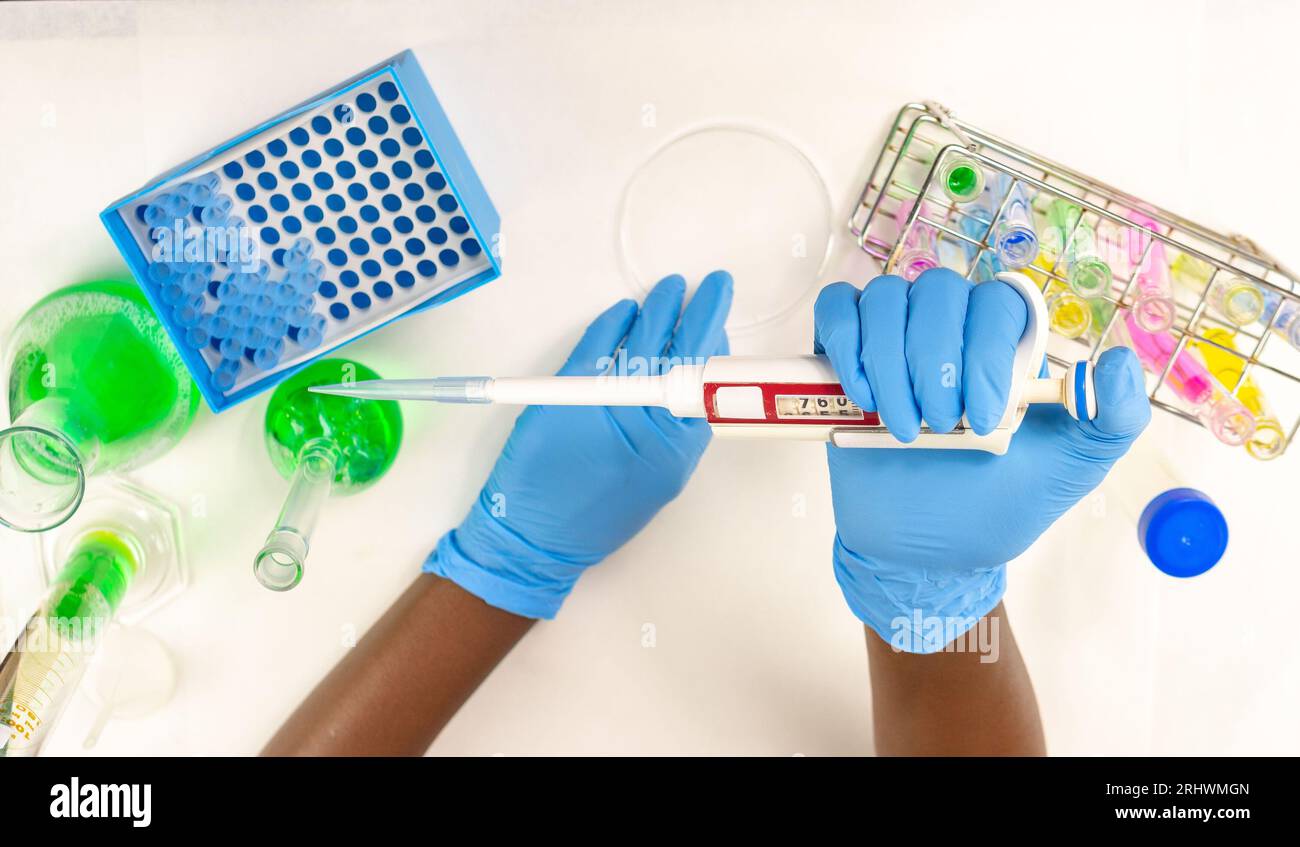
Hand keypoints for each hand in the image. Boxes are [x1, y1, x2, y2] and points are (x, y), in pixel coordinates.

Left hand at [426, 271, 732, 618]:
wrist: (536, 540)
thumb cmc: (599, 516)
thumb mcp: (659, 481)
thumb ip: (678, 432)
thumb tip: (694, 382)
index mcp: (675, 446)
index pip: (708, 381)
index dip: (716, 345)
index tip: (721, 321)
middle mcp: (644, 421)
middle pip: (681, 351)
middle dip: (701, 310)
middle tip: (715, 283)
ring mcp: (604, 403)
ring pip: (642, 340)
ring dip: (660, 307)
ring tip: (673, 288)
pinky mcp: (566, 392)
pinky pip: (597, 345)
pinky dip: (613, 322)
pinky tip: (626, 310)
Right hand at [815, 268, 1149, 651]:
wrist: (930, 551)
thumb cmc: (1000, 504)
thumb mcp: (1072, 468)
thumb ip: (1112, 417)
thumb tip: (1119, 362)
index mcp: (1004, 343)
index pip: (996, 301)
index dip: (986, 350)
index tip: (984, 418)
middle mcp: (947, 330)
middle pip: (937, 291)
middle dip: (936, 361)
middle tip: (942, 426)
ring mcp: (891, 340)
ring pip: (884, 299)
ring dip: (890, 362)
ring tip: (904, 428)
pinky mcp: (840, 360)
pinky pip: (835, 312)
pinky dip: (845, 344)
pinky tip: (862, 398)